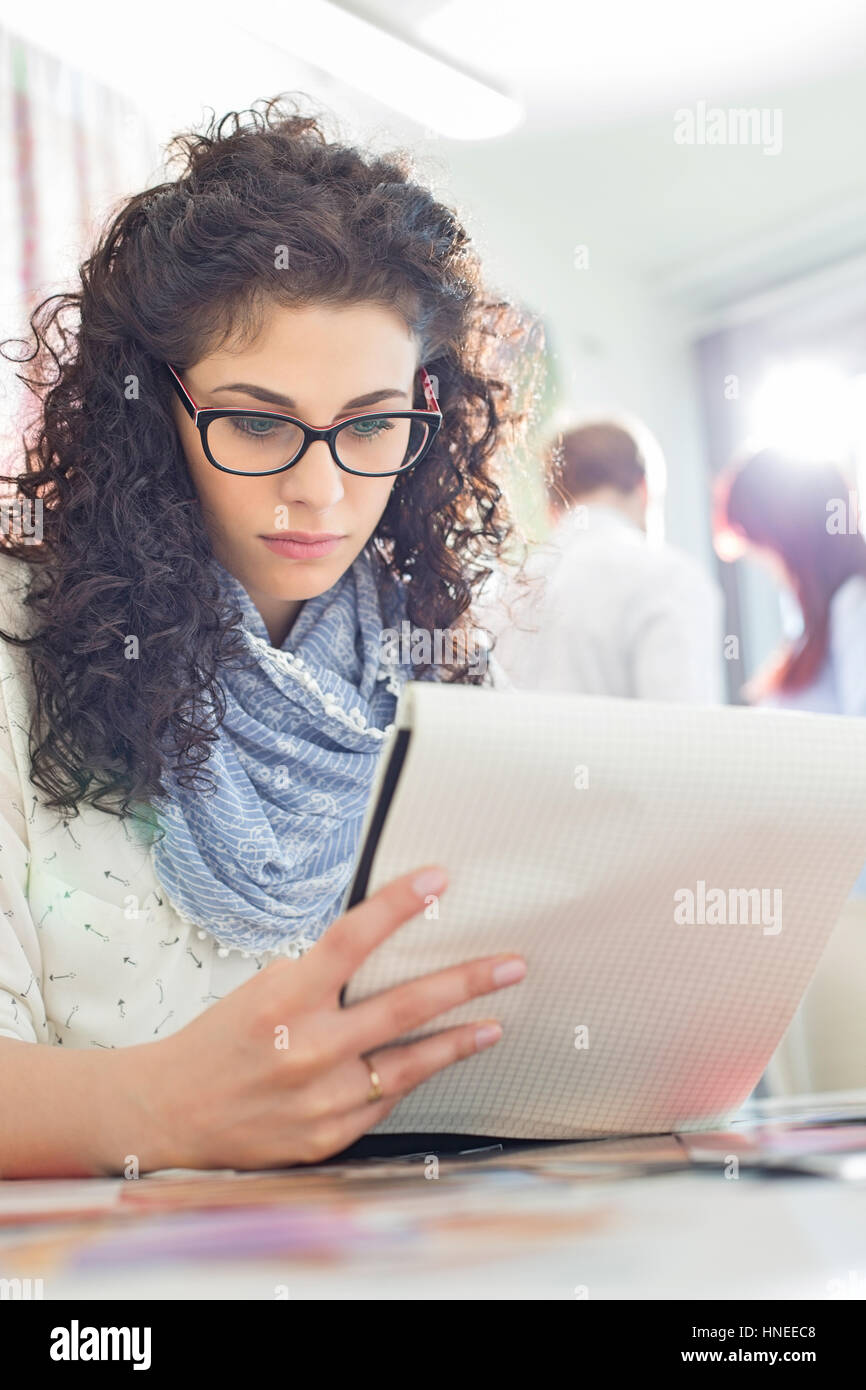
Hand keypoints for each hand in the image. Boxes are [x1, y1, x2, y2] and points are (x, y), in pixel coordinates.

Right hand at [135, 864, 526, 1170]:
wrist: (170, 1113)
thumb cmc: (221, 1040)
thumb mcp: (260, 990)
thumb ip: (318, 976)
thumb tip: (379, 948)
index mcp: (284, 999)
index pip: (350, 940)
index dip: (397, 906)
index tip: (439, 879)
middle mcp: (307, 1049)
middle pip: (403, 1007)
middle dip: (466, 982)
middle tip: (511, 965)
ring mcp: (321, 1099)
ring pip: (409, 1065)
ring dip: (459, 1040)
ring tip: (494, 1023)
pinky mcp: (328, 1136)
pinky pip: (384, 1101)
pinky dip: (411, 1078)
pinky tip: (435, 1061)